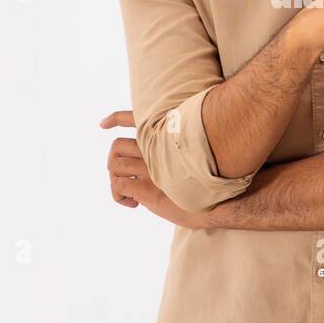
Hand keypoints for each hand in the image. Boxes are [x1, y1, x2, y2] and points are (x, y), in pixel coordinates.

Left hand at [99, 110, 207, 227]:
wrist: (220, 201)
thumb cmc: (210, 181)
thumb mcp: (195, 155)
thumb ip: (176, 149)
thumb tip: (165, 155)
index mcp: (164, 137)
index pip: (133, 118)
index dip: (115, 118)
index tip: (103, 124)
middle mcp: (155, 149)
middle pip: (116, 146)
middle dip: (114, 161)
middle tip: (125, 176)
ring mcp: (150, 168)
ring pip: (114, 165)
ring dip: (116, 179)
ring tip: (129, 191)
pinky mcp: (147, 189)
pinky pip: (118, 186)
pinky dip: (118, 195)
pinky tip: (133, 204)